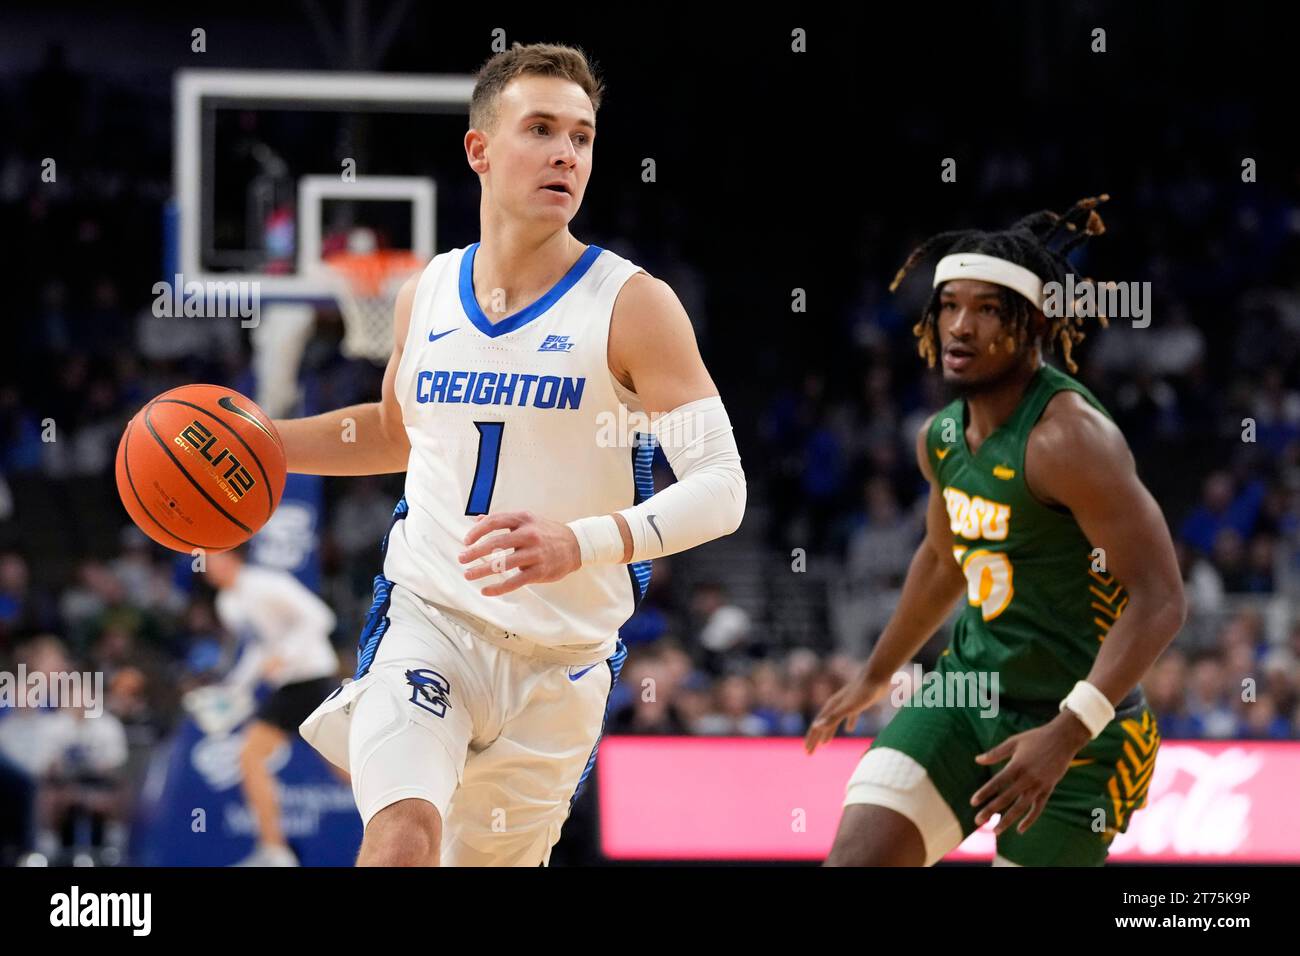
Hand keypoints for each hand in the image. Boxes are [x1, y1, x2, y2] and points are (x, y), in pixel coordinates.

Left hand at [459, 511, 581, 596]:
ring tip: (468, 575)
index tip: (466, 541)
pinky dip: (498, 588)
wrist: (576, 545)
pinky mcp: (539, 571)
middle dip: (475, 552)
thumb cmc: (547, 532)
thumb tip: (477, 519)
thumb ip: (502, 520)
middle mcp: (529, 534)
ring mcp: (535, 553)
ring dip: (482, 570)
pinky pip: (515, 581)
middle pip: (496, 542)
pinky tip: (486, 590)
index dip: (477, 531)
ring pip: (503, 563)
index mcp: (524, 519)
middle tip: (461, 559)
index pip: (494, 522)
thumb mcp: (527, 520)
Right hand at [804, 671, 890, 753]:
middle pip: (822, 725)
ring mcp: (847, 704)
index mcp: (831, 707)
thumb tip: (816, 727)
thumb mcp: (848, 708)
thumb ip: (832, 717)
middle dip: (815, 739)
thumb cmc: (863, 692)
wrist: (877, 675)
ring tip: (825, 744)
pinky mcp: (858, 703)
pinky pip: (850, 717)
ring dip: (828, 732)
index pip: (817, 727)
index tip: (807, 753)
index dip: (811, 740)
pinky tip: (850, 730)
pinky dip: (848, 724)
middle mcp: (836, 705)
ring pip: (834, 721)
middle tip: (810, 752)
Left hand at [970, 713, 1090, 834]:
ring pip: (1021, 807)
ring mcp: (1039, 785)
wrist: (1064, 738)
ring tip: (996, 830)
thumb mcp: (1014, 741)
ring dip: (1008, 820)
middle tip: (978, 821)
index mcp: (1017, 765)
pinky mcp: (1048, 789)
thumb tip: (977, 760)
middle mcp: (1027, 778)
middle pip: (1007, 798)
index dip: (985, 793)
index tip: (973, 802)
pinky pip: (1038, 808)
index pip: (997, 782)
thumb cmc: (1036, 738)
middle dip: (991, 810)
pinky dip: (1030, 819)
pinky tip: (1020, 829)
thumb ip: (996, 753)